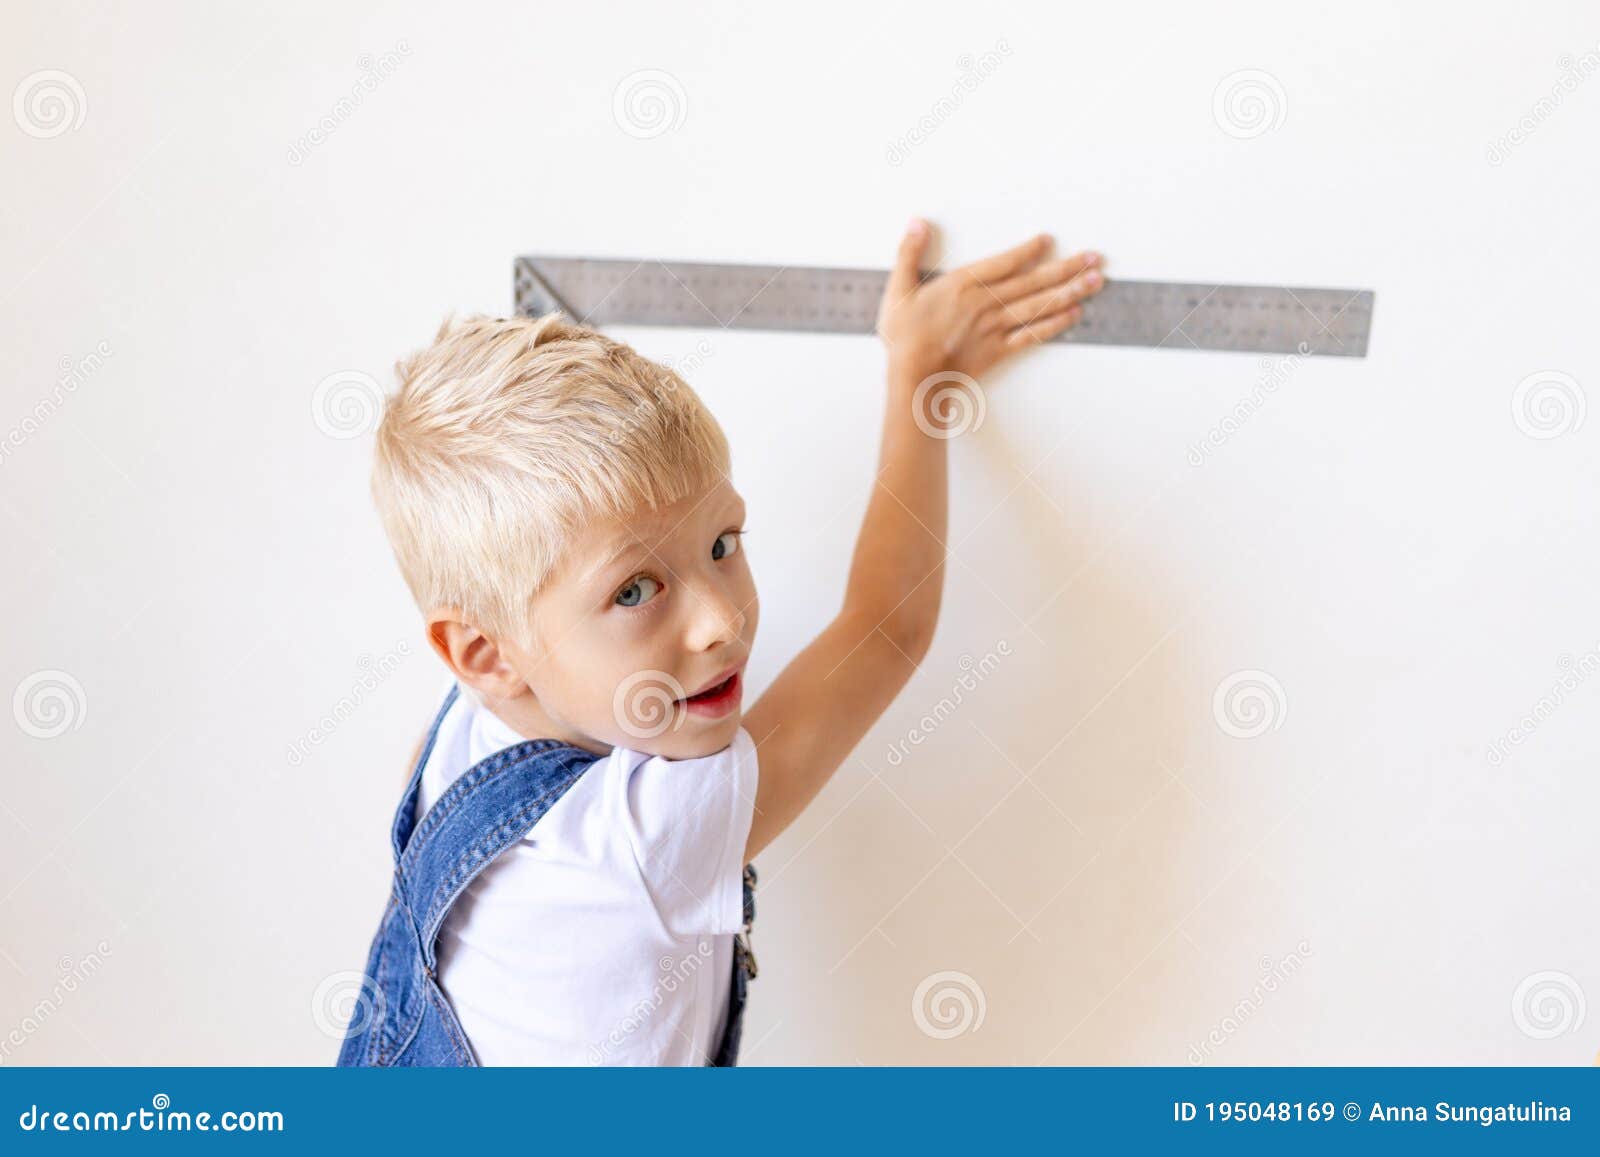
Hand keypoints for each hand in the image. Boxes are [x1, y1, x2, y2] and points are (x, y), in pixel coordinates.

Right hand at [875, 218, 1103, 381]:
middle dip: (1067, 268)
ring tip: (1095, 282)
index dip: (1029, 250)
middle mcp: (986, 303)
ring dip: (1070, 292)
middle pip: (1033, 281)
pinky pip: (1032, 335)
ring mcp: (995, 328)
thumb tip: (917, 223)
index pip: (1005, 262)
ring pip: (1039, 305)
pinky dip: (1055, 324)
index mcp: (964, 285)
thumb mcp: (898, 289)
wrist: (914, 379)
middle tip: (1094, 258)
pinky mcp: (999, 351)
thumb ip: (909, 254)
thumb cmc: (904, 337)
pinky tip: (1074, 315)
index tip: (1049, 240)